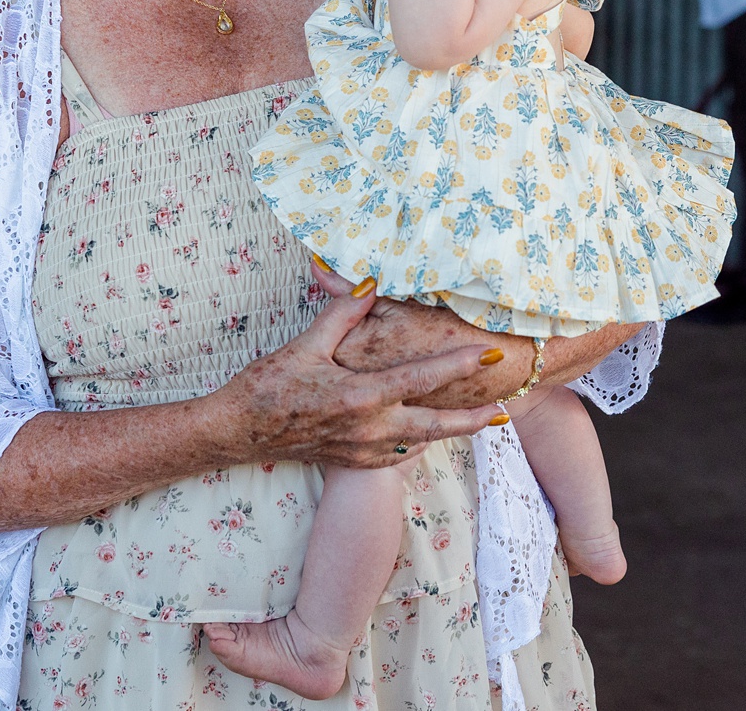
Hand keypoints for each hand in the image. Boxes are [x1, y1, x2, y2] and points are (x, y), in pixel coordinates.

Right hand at [214, 289, 506, 468]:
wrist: (239, 431)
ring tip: (482, 424)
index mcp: (361, 395)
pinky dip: (418, 444)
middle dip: (474, 418)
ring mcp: (362, 450)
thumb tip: (369, 283)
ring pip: (421, 442)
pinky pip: (397, 456)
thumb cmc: (268, 385)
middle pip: (436, 425)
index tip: (488, 355)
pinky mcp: (352, 462)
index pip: (421, 379)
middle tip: (506, 408)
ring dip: (452, 433)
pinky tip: (426, 437)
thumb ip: (342, 313)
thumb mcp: (305, 344)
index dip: (458, 366)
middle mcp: (369, 428)